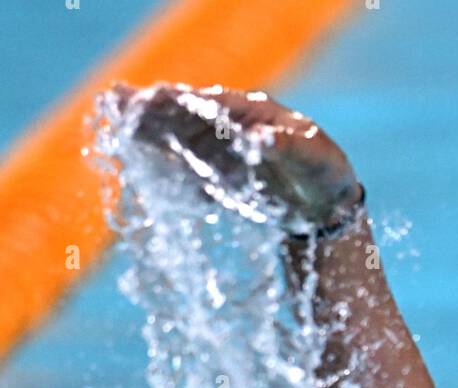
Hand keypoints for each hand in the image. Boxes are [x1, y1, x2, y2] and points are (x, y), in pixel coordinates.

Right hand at [107, 83, 361, 232]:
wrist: (324, 202)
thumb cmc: (322, 170)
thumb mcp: (312, 158)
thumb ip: (286, 146)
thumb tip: (261, 138)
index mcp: (251, 112)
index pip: (208, 103)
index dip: (180, 100)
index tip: (153, 96)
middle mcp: (229, 127)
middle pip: (183, 114)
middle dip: (150, 109)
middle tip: (115, 100)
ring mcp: (220, 151)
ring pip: (177, 138)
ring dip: (146, 132)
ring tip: (114, 122)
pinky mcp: (216, 176)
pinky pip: (184, 169)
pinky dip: (162, 165)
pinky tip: (137, 160)